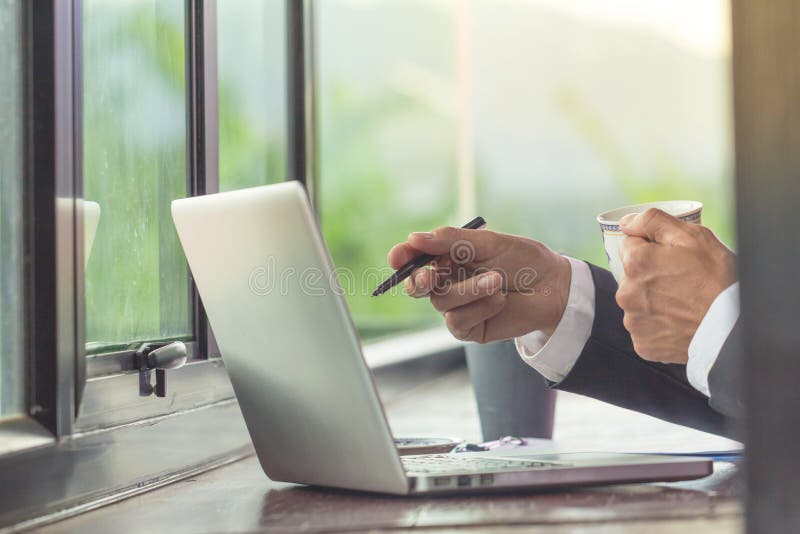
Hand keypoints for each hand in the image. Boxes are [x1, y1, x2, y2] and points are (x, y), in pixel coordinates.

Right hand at [387, 227, 570, 342]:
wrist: (553, 288)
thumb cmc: (523, 260)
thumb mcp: (487, 242)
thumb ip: (450, 240)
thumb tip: (413, 238)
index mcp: (448, 258)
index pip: (416, 258)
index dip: (403, 258)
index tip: (397, 257)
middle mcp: (448, 282)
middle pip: (418, 285)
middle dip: (421, 280)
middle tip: (430, 276)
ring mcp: (457, 307)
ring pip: (441, 302)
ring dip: (468, 290)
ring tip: (497, 281)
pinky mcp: (469, 328)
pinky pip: (458, 321)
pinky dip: (480, 308)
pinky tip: (500, 300)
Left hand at [617, 208, 736, 363]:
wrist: (733, 328)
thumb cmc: (718, 280)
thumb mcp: (693, 237)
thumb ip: (653, 221)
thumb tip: (627, 222)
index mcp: (635, 263)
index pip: (630, 245)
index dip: (651, 248)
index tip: (672, 257)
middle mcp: (626, 293)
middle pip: (632, 276)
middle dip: (651, 274)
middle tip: (682, 281)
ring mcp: (633, 321)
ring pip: (637, 303)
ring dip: (653, 301)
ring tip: (682, 303)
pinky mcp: (642, 344)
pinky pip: (645, 328)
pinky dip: (658, 325)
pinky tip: (678, 322)